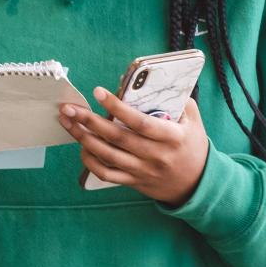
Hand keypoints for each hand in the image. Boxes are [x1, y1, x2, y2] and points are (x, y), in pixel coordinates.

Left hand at [58, 90, 210, 204]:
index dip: (117, 107)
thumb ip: (178, 101)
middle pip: (117, 137)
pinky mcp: (133, 181)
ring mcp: (142, 170)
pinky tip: (82, 147)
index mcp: (171, 136)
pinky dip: (90, 162)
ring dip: (84, 138)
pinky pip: (107, 174)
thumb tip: (149, 82)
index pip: (140, 122)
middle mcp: (155, 155)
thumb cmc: (193, 147)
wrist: (197, 184)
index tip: (98, 92)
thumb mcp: (193, 122)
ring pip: (107, 156)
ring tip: (68, 123)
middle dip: (89, 121)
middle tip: (69, 108)